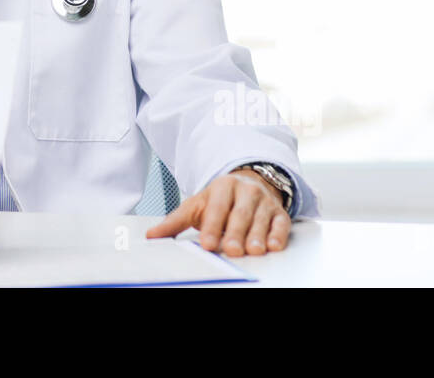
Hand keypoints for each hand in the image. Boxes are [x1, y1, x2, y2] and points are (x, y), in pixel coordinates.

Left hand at [145, 168, 290, 255]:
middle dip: (236, 232)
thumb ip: (176, 221)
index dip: (212, 226)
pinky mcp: (279, 213)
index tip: (207, 243)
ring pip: (261, 219)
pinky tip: (274, 245)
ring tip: (254, 250)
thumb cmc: (221, 199)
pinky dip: (279, 235)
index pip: (217, 207)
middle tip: (232, 249)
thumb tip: (151, 235)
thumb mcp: (197, 204)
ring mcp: (264, 202)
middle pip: (240, 214)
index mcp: (222, 187)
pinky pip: (281, 223)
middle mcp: (245, 192)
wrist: (250, 183)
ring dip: (258, 235)